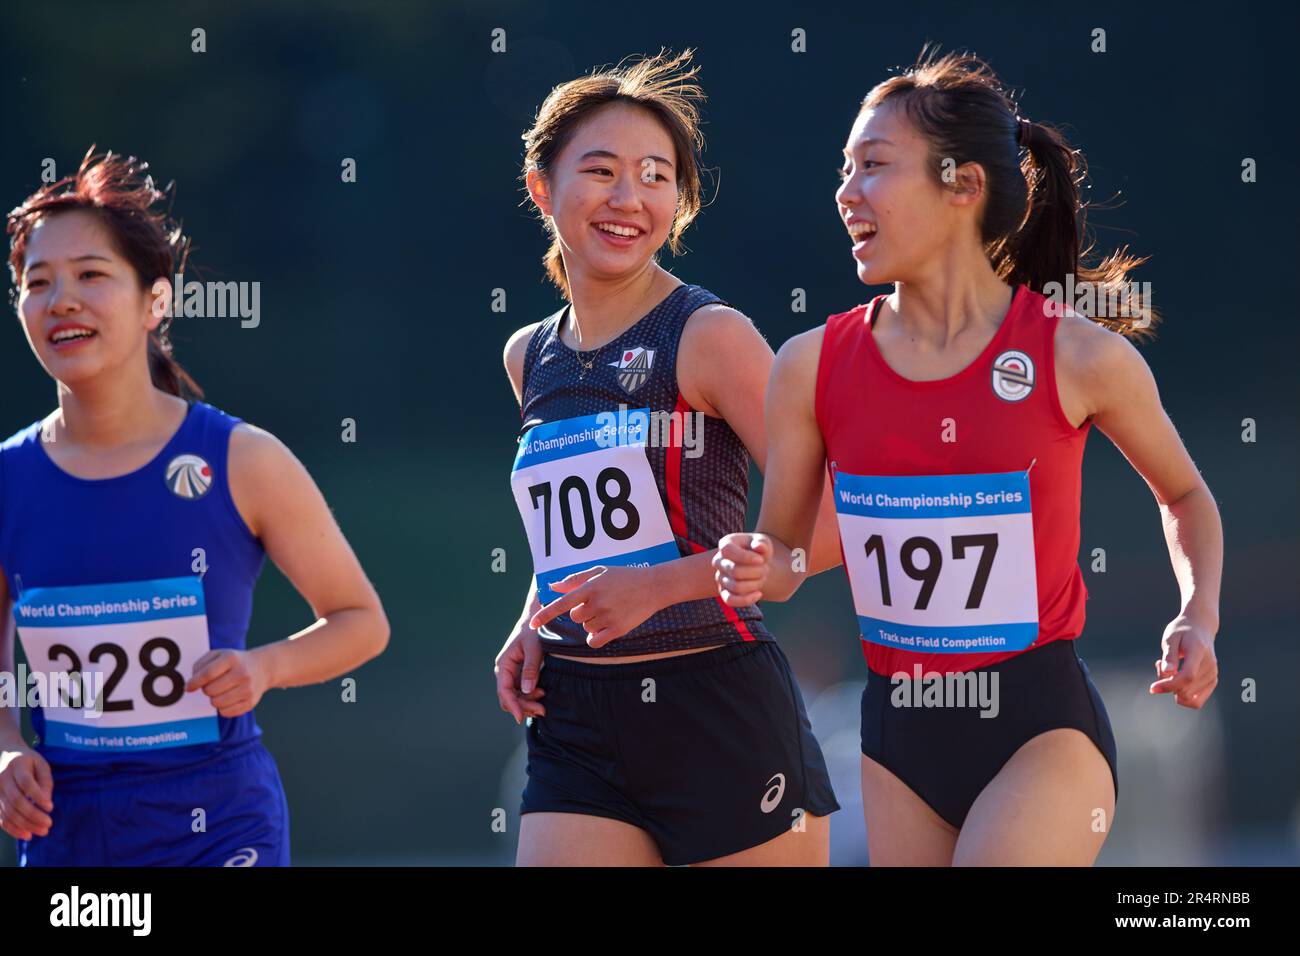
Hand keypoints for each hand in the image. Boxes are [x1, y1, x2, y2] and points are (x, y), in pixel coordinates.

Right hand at [0, 747, 53, 839]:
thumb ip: (45, 781)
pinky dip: (13, 829)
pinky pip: (0, 818)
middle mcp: (2, 778)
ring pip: (8, 812)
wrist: (4, 755)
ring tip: (41, 831)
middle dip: (33, 815)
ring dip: (25, 825)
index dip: (38, 796)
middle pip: (16, 801)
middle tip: (49, 824)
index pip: (26, 783)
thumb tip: (46, 802)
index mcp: (17, 765)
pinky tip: (26, 834)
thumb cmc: (28, 762)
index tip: (51, 808)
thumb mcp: (41, 764)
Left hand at [186, 648, 270, 717]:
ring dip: (214, 699)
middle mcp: (242, 673)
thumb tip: (191, 684)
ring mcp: (248, 689)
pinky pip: (226, 712)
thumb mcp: (219, 654)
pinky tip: (228, 698)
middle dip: (207, 689)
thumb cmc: (235, 662)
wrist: (263, 668)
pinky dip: (223, 708)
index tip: (188, 687)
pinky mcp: (250, 702)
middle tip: (214, 684)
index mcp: (231, 658)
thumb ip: (201, 665)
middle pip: (210, 690)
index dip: (194, 683)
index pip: (207, 674)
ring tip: (222, 691)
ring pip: (216, 703)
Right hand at [495, 625, 546, 723]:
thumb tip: (528, 690)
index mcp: (504, 664)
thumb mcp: (534, 648)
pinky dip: (530, 697)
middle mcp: (505, 671)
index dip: (512, 705)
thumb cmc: (534, 631)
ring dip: (527, 704)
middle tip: (542, 710)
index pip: (504, 690)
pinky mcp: (521, 674)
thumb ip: (530, 668)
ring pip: (515, 697)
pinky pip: (522, 691)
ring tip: (543, 706)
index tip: (520, 717)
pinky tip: (541, 695)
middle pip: (509, 697)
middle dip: (523, 706)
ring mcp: (512, 674)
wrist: (536, 619)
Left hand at [529, 566, 660, 648]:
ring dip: (593, 622)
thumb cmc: (623, 577)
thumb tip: (553, 586)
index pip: (561, 604)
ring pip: (586, 628)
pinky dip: (596, 637)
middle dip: (582, 612)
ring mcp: (607, 617)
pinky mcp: (618, 629)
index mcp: (590, 587)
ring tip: (610, 609)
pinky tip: (606, 627)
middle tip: (600, 602)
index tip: (532, 624)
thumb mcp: (599, 572)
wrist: (653, 587)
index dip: (545, 615)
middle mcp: (597, 603)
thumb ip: (574, 579)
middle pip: (575, 618)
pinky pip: (595, 640)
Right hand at [713, 533, 771, 606]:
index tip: (761, 560)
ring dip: (755, 584)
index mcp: (725, 545)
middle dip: (756, 572)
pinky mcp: (724, 592)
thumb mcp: (762, 542)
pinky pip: (730, 600)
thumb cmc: (758, 551)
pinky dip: (747, 600)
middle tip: (766, 569)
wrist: (756, 564)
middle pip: (735, 571)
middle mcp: (718, 561)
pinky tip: (759, 594)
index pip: (728, 551)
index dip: (746, 557)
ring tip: (762, 578)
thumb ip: (762, 542)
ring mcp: (720, 578)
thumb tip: (759, 547)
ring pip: (737, 587)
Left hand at [1149, 614, 1218, 708]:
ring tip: (1169, 669)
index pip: (1187, 676)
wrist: (1200, 628)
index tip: (1152, 688)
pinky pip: (1196, 701)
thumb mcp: (1170, 637)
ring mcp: (1213, 675)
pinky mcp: (1212, 681)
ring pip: (1189, 697)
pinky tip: (1176, 679)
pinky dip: (1182, 695)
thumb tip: (1167, 672)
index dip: (1169, 685)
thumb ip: (1169, 655)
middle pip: (1186, 689)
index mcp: (1199, 651)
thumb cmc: (1182, 631)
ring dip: (1173, 689)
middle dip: (1167, 684)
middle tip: (1160, 664)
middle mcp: (1210, 665)